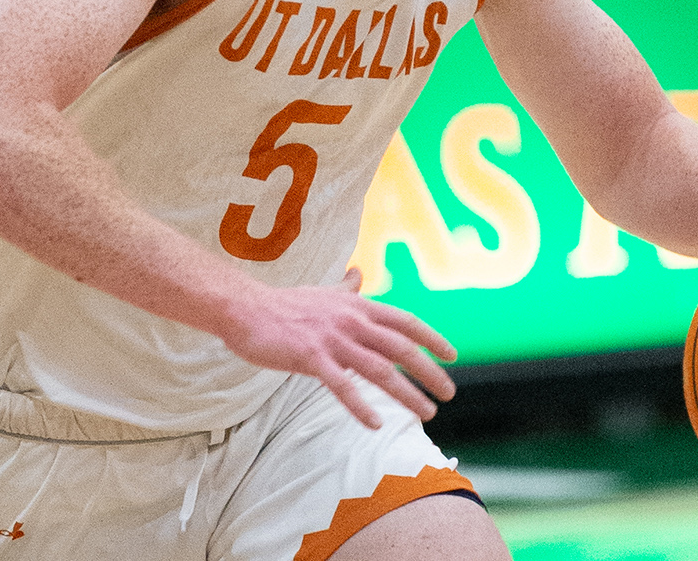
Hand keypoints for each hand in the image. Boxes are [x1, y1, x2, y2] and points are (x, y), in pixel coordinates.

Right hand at [221, 267, 457, 428]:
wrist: (245, 308)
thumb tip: (358, 273)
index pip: (405, 321)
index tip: (452, 356)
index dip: (431, 338)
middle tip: (448, 394)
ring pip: (379, 369)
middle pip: (400, 347)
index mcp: (357, 305)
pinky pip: (341, 385)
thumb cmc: (285, 305)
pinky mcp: (310, 357)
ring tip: (426, 412)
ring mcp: (331, 339)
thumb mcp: (323, 293)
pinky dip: (360, 405)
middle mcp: (350, 320)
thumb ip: (346, 288)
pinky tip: (376, 423)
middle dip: (429, 371)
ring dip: (406, 393)